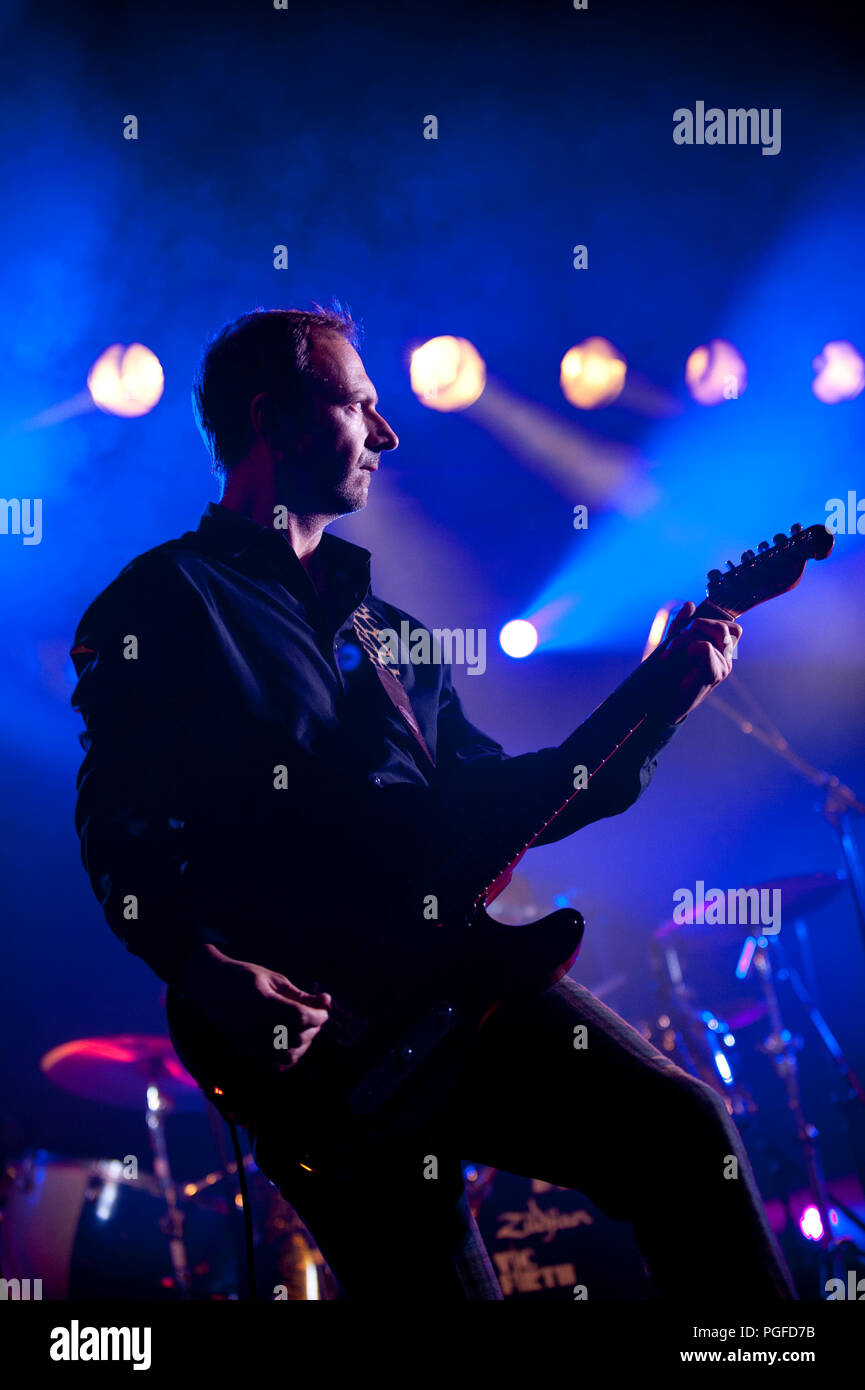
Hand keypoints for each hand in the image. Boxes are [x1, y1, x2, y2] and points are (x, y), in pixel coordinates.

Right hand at [174, 944, 330, 1072]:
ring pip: (289, 1055)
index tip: (324, 1008)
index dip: (318, 1015)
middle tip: (316, 1014)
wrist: (211, 987)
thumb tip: (327, 1002)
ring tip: (305, 1027)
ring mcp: (250, 1042)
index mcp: (262, 1003)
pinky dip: (290, 1058)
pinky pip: (275, 1066)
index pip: (300, 1017)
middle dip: (314, 1027)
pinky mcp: (247, 1051)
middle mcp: (255, 1027)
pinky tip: (292, 1043)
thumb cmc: (243, 977)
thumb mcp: (274, 979)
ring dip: (304, 1043)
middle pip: (297, 1036)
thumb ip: (300, 994)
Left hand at [646, 601, 741, 724]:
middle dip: (695, 627)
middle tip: (674, 644)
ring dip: (688, 638)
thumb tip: (690, 605)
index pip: (731, 626)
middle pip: (722, 626)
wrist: (661, 704)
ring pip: (715, 634)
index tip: (685, 632)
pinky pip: (706, 647)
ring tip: (671, 653)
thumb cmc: (669, 676)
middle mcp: (726, 658)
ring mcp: (723, 667)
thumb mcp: (672, 645)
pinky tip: (681, 660)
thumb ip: (681, 625)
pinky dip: (690, 648)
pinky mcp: (713, 675)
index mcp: (721, 651)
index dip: (709, 622)